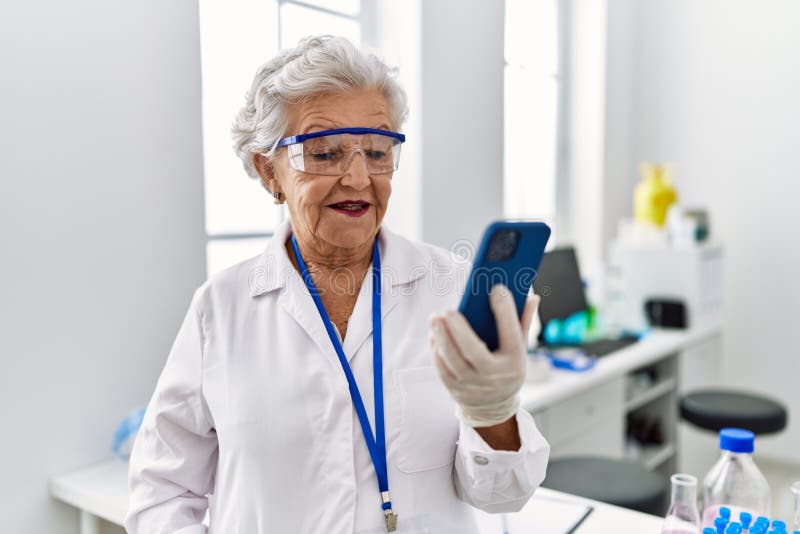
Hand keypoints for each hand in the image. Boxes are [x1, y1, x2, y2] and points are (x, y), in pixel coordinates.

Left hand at [429, 284, 539, 427]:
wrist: (495, 407)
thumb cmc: (506, 367)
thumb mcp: (519, 348)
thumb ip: (523, 322)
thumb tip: (532, 296)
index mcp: (515, 361)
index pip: (512, 333)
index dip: (505, 311)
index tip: (496, 289)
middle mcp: (495, 376)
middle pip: (474, 351)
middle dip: (459, 329)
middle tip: (448, 310)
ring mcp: (474, 386)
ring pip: (453, 361)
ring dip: (442, 338)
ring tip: (435, 318)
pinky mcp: (457, 392)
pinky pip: (443, 371)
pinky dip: (437, 352)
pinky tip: (434, 336)